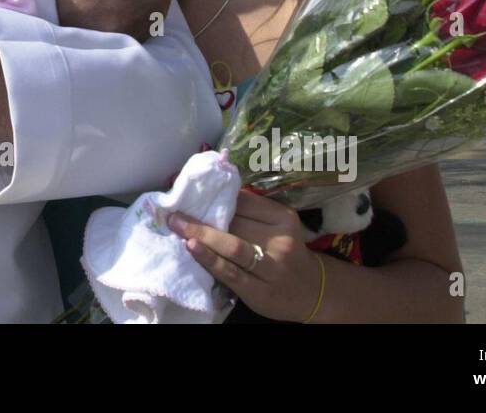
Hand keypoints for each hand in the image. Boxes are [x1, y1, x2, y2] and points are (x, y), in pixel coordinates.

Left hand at [169, 189, 323, 322]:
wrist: (311, 292)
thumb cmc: (286, 253)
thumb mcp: (279, 227)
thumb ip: (253, 212)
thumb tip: (211, 194)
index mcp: (283, 217)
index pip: (244, 201)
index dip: (216, 196)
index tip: (192, 193)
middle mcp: (280, 240)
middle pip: (236, 222)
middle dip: (203, 215)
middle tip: (174, 209)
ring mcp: (271, 267)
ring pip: (232, 245)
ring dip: (200, 233)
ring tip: (176, 224)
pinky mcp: (260, 290)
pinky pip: (230, 271)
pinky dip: (208, 258)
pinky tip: (191, 247)